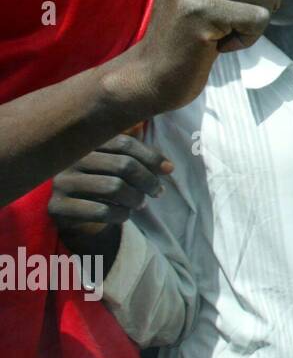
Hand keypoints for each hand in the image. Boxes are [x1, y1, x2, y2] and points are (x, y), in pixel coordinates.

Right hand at [48, 133, 172, 240]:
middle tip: (157, 191)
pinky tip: (125, 214)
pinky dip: (121, 214)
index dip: (151, 156)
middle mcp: (70, 159)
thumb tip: (168, 167)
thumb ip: (139, 158)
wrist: (72, 213)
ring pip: (114, 187)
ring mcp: (61, 182)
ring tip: (141, 203)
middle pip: (122, 165)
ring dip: (136, 198)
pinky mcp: (57, 206)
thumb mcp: (117, 164)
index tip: (169, 169)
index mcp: (86, 142)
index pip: (124, 143)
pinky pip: (101, 211)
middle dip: (147, 180)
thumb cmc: (101, 181)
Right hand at [113, 0, 281, 114]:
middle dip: (264, 3)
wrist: (155, 75)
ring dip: (256, 23)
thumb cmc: (191, 35)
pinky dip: (249, 38)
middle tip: (235, 22)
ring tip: (225, 33)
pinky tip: (221, 45)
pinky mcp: (199, 11)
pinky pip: (259, 18)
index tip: (240, 3)